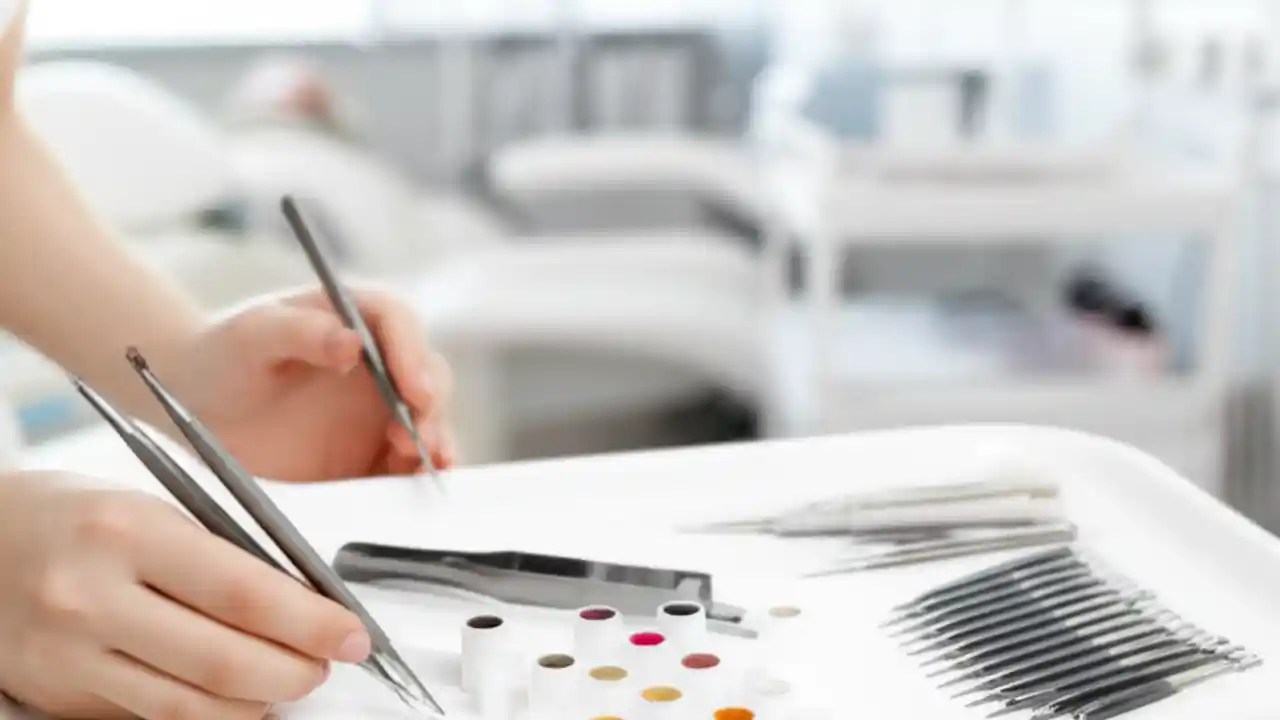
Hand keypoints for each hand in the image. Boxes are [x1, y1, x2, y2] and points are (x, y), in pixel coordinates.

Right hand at [0, 474, 372, 718]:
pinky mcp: (60, 694)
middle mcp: (93, 596)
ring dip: (259, 700)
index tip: (353, 633)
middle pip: (223, 659)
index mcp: (128, 532)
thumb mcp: (153, 508)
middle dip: (296, 669)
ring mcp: (71, 654)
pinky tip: (239, 699)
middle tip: (328, 662)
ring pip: (191, 704)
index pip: (244, 592)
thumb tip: (305, 602)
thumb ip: (224, 556)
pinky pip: (154, 716)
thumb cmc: (76, 518)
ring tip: (290, 681)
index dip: (312, 622)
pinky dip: (210, 714)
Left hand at [155, 287, 455, 482]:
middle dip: (429, 408)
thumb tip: (352, 343)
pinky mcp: (373, 453)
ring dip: (432, 443)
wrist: (195, 407)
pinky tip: (415, 485)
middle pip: (426, 376)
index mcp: (355, 316)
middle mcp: (380, 360)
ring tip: (419, 465)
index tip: (416, 391)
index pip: (399, 324)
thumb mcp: (251, 335)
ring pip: (427, 421)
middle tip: (413, 440)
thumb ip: (299, 332)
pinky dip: (418, 475)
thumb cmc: (222, 355)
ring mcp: (381, 409)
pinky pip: (406, 463)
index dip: (413, 355)